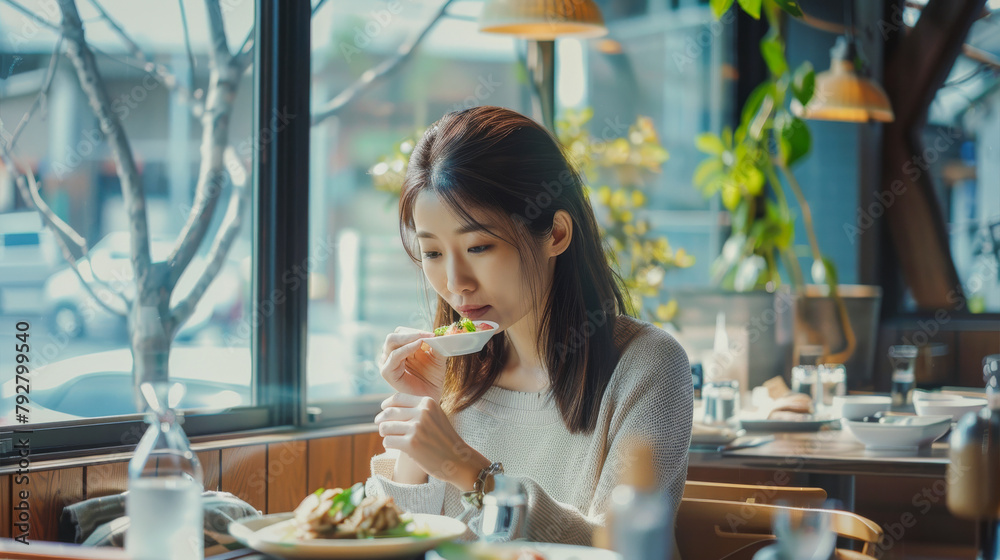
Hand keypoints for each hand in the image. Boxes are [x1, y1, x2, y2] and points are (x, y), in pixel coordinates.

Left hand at [375, 393, 489, 490]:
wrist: (458, 460)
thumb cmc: (444, 439)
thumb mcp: (435, 416)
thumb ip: (417, 409)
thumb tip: (389, 407)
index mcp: (427, 403)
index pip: (397, 398)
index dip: (386, 405)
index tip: (383, 410)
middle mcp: (422, 413)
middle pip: (389, 413)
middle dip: (381, 420)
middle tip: (381, 427)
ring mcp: (416, 428)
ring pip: (386, 427)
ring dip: (385, 434)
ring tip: (390, 438)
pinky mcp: (411, 444)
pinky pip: (388, 441)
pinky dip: (388, 444)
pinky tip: (394, 447)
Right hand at [378, 328, 446, 400]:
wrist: (430, 397)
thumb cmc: (432, 378)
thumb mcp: (436, 357)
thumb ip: (435, 344)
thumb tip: (437, 332)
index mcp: (400, 350)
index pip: (401, 332)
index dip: (416, 331)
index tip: (433, 333)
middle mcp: (391, 355)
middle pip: (394, 335)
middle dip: (411, 332)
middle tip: (428, 335)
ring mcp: (387, 362)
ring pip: (391, 341)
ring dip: (409, 338)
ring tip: (424, 340)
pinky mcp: (387, 372)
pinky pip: (393, 356)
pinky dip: (406, 348)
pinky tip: (418, 345)